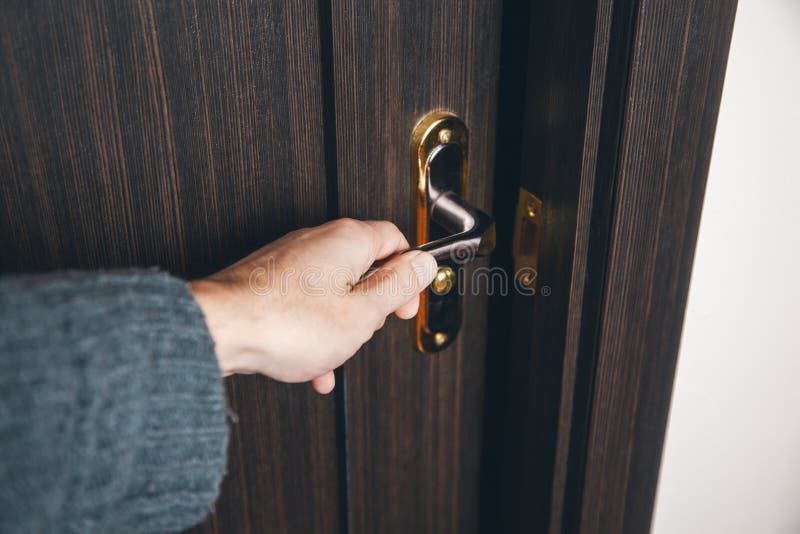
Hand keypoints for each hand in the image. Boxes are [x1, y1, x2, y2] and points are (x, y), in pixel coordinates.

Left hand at [189, 218, 436, 393]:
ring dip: (340, 325)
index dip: (408, 273)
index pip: (395, 240)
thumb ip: (397, 287)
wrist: (218, 331)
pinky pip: (303, 304)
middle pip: (362, 265)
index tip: (407, 301)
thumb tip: (422, 266)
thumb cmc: (284, 323)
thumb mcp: (362, 313)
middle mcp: (316, 241)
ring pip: (331, 291)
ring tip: (336, 353)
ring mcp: (288, 260)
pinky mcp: (266, 281)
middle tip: (370, 328)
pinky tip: (310, 364)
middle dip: (371, 303)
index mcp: (347, 240)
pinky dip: (312, 331)